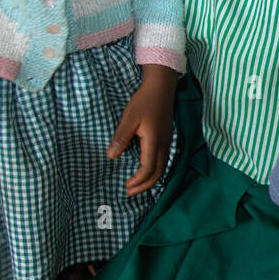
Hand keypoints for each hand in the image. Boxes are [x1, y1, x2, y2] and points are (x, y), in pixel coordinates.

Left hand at [108, 64, 177, 196]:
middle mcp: (164, 145)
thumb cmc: (144, 101)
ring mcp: (168, 142)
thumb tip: (111, 156)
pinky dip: (156, 171)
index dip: (138, 180)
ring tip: (138, 185)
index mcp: (154, 141)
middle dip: (145, 185)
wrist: (161, 88)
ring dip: (151, 179)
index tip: (126, 186)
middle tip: (130, 191)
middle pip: (158, 173)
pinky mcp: (167, 139)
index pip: (148, 168)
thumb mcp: (129, 118)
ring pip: (163, 168)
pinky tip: (147, 170)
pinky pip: (164, 161)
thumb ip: (120, 138)